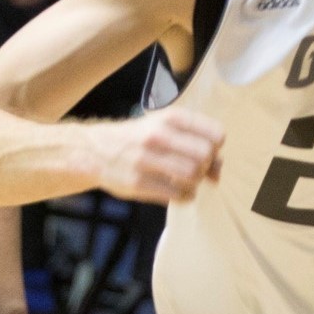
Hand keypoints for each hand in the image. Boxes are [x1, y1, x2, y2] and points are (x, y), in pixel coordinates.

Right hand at [93, 108, 225, 202]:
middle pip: (204, 156)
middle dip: (205, 167)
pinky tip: (178, 191)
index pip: (215, 134)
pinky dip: (185, 196)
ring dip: (195, 183)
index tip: (208, 152)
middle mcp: (158, 135)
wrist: (94, 150)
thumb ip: (194, 142)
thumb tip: (219, 169)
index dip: (216, 147)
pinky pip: (177, 194)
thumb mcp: (164, 128)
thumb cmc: (137, 138)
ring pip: (192, 176)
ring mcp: (146, 160)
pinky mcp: (138, 183)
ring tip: (186, 181)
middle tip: (196, 170)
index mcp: (170, 118)